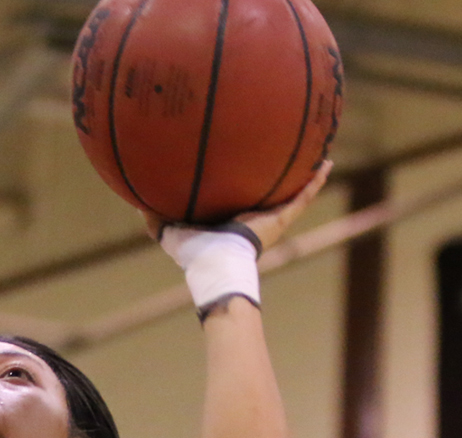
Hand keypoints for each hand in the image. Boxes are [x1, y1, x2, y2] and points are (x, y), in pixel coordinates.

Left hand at [138, 159, 334, 248]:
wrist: (219, 264)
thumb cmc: (196, 253)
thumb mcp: (170, 231)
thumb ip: (154, 217)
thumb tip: (135, 201)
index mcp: (229, 217)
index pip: (236, 194)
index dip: (238, 180)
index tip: (241, 162)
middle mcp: (253, 216)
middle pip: (266, 189)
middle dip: (273, 173)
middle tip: (280, 149)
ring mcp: (271, 217)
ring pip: (291, 191)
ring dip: (302, 173)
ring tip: (316, 151)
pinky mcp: (282, 218)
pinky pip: (302, 196)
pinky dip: (315, 181)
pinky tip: (326, 163)